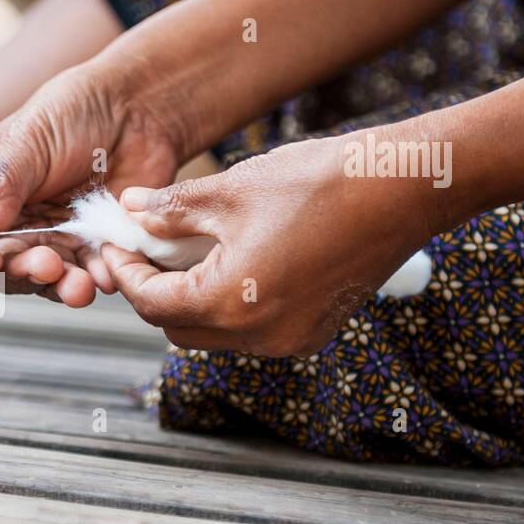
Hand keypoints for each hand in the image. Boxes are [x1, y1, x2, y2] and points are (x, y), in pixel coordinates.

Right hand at [0, 59, 190, 306]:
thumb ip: (0, 185)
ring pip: (42, 282)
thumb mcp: (28, 138)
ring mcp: (50, 240)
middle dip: (20, 273)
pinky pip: (86, 277)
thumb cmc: (75, 109)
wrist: (136, 106)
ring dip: (58, 287)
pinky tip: (105, 272)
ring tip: (78, 283)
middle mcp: (9, 226)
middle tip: (46, 264)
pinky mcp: (90, 249)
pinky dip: (94, 280)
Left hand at [103, 134, 440, 356]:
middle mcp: (257, 336)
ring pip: (215, 332)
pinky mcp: (313, 331)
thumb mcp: (230, 190)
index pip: (150, 304)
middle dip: (156, 290)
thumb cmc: (320, 183)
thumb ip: (172, 209)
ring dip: (193, 298)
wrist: (405, 188)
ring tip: (189, 249)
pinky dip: (231, 303)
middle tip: (149, 248)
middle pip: (177, 327)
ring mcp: (289, 339)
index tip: (117, 245)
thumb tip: (131, 211)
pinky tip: (233, 259)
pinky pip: (252, 329)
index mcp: (227, 304)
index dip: (127, 272)